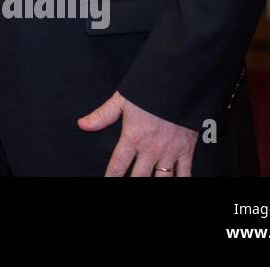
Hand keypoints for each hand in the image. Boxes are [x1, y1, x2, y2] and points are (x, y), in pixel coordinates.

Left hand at [78, 90, 197, 175]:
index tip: (108, 181)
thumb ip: (102, 115)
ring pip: (161, 179)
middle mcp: (151, 148)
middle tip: (129, 184)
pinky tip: (176, 183)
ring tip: (148, 184)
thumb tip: (83, 124)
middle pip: (139, 177)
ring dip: (154, 183)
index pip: (118, 165)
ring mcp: (169, 151)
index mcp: (133, 137)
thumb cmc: (150, 91)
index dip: (111, 177)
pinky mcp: (186, 150)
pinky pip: (185, 173)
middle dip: (133, 182)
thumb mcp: (122, 101)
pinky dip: (181, 180)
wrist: (178, 85)